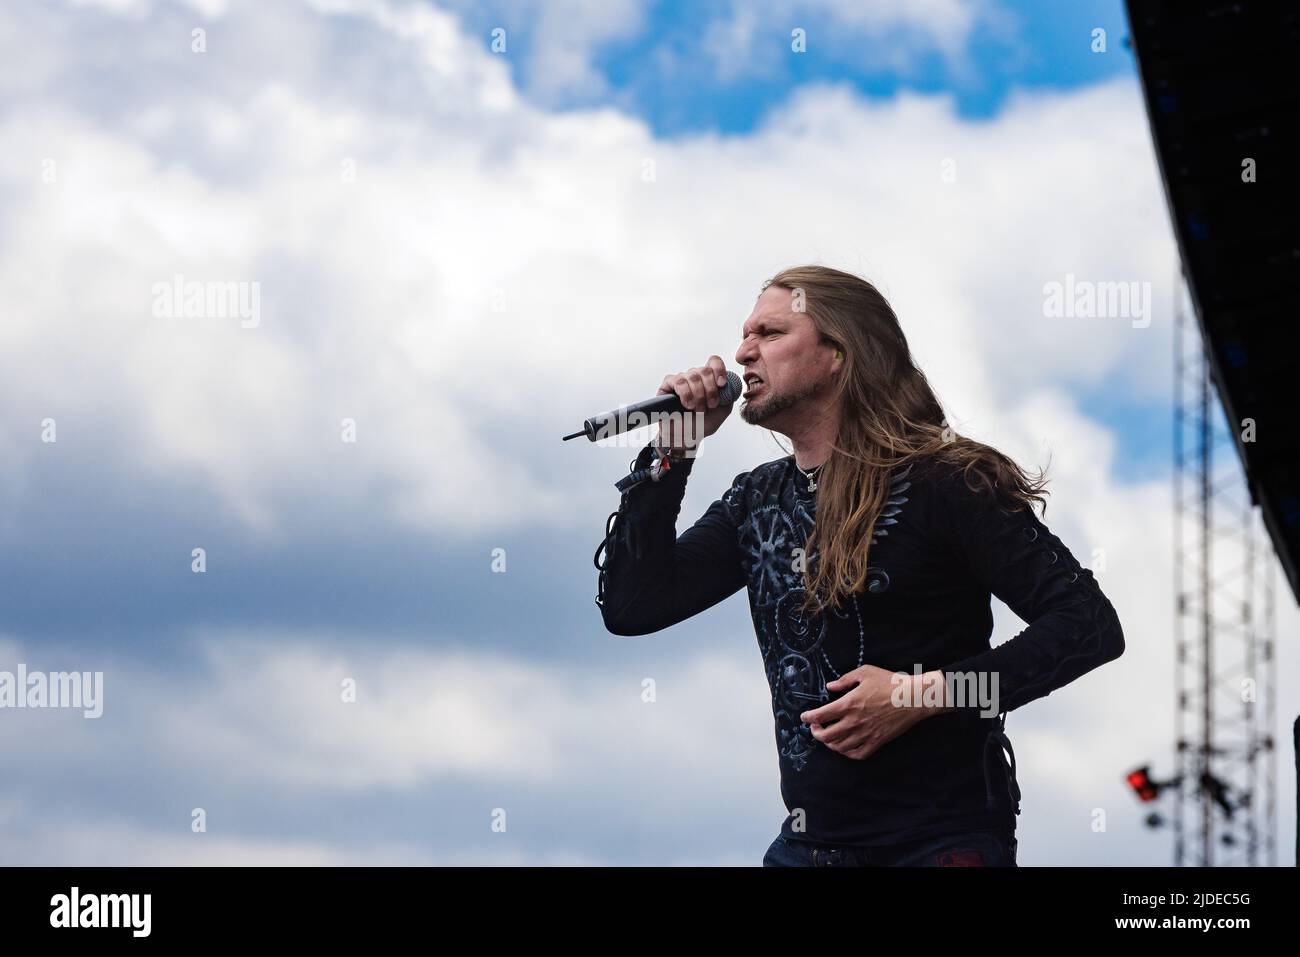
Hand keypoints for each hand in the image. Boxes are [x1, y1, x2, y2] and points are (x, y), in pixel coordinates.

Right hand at [655, 355, 732, 450]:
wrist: (686, 437)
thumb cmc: (702, 424)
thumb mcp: (723, 410)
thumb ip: (730, 394)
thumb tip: (732, 382)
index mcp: (708, 379)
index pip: (714, 362)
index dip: (719, 370)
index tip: (722, 384)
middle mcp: (694, 376)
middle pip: (705, 370)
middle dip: (710, 390)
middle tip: (710, 405)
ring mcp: (681, 379)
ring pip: (692, 376)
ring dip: (698, 395)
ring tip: (697, 409)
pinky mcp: (667, 385)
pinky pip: (678, 382)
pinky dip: (686, 394)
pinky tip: (687, 404)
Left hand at [799, 665, 950, 760]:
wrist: (914, 698)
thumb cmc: (890, 683)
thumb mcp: (865, 673)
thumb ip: (845, 680)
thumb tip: (830, 687)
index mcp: (849, 704)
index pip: (820, 716)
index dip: (808, 718)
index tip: (805, 717)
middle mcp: (854, 722)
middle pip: (826, 736)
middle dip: (816, 732)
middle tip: (815, 727)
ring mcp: (866, 734)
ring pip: (839, 747)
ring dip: (829, 743)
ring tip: (828, 736)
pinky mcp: (877, 742)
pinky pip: (857, 754)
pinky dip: (847, 753)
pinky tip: (845, 746)